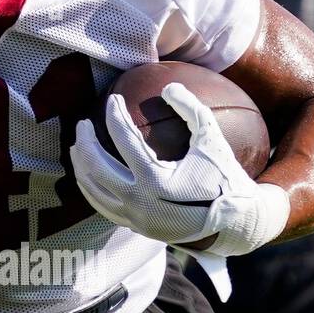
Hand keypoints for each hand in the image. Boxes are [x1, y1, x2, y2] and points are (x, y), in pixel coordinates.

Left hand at [70, 82, 289, 258]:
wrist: (235, 224)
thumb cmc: (224, 178)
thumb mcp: (214, 141)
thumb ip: (193, 110)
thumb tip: (168, 86)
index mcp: (158, 181)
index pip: (125, 141)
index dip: (115, 116)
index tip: (112, 99)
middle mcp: (140, 202)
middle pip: (96, 167)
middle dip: (84, 141)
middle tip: (82, 123)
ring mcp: (134, 218)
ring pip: (92, 189)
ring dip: (81, 165)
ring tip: (79, 144)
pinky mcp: (134, 226)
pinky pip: (101, 205)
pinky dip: (90, 186)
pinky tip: (88, 171)